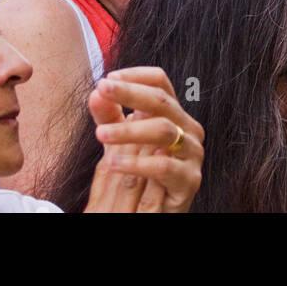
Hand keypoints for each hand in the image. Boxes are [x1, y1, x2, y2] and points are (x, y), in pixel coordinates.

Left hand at [83, 66, 203, 212]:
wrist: (155, 210)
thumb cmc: (141, 170)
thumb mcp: (120, 140)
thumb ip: (108, 116)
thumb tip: (94, 93)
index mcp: (173, 113)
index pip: (160, 81)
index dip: (135, 76)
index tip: (108, 80)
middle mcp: (188, 127)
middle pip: (162, 100)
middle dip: (130, 93)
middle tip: (103, 90)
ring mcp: (192, 153)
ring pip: (163, 130)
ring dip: (128, 130)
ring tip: (100, 134)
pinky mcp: (190, 180)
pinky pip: (164, 166)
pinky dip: (136, 164)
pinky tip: (113, 164)